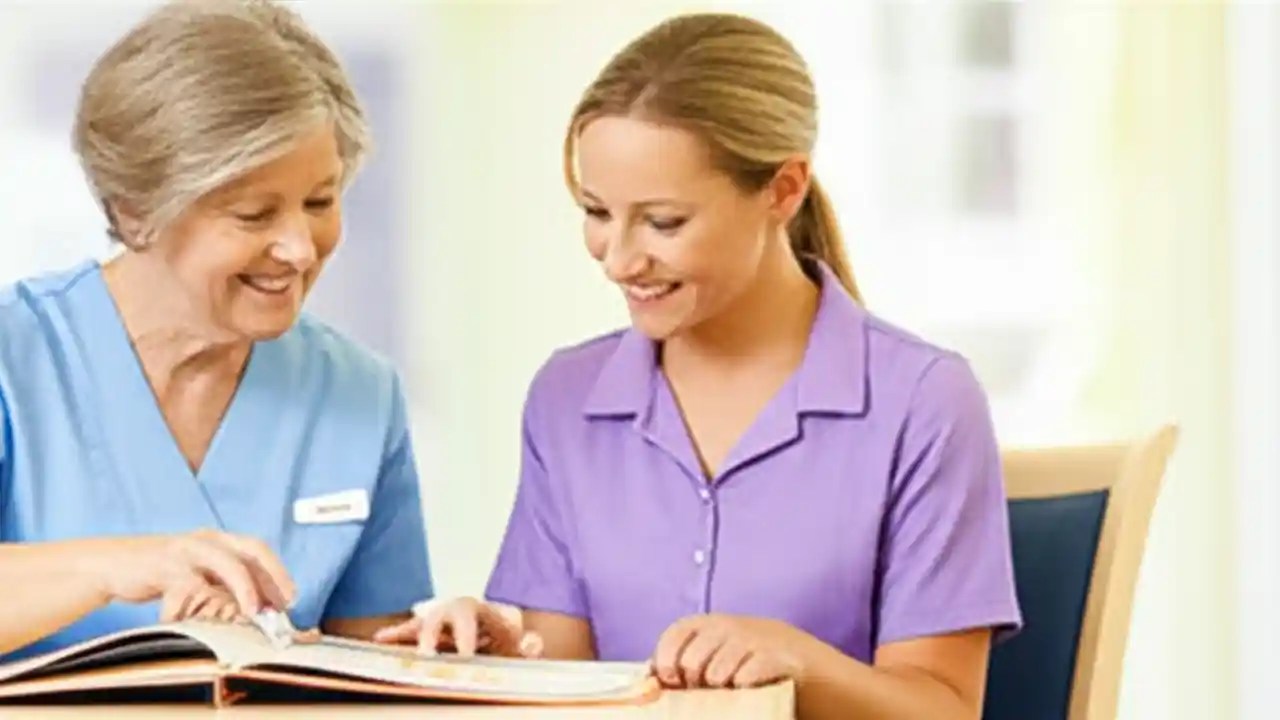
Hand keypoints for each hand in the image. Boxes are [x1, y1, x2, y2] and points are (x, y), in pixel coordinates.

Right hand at [95, 530, 294, 616]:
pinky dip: (202, 602)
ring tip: (254, 610)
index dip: (278, 573)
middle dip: (273, 575)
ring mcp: (188, 549)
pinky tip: (210, 618)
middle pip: (252, 549)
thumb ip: (224, 589)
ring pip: (228, 562)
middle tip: (286, 601)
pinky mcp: (167, 565)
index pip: (259, 552)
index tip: (291, 598)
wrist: (113, 566)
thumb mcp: (198, 579)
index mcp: (220, 541)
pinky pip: (191, 583)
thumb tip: (258, 612)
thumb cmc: (161, 575)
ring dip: (245, 586)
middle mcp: (208, 539)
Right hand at [372, 597, 542, 657]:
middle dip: (432, 633)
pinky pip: (410, 630)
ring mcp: (442, 620)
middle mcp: (458, 610)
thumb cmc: (508, 640)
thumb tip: (534, 642)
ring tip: (387, 642)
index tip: (464, 657)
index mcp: (482, 609)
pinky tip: (379, 640)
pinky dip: (395, 635)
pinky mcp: (429, 632)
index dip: (465, 636)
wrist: (501, 632)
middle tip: (427, 655)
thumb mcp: (520, 643)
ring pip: (422, 621)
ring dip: (406, 632)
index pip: (469, 615)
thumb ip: (528, 646)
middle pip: (441, 614)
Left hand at [651, 614, 807, 688]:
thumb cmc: (760, 667)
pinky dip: (744, 687)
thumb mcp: (721, 658)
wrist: (818, 671)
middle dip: (693, 682)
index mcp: (714, 624)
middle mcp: (733, 627)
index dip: (665, 659)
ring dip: (721, 689)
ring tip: (733, 690)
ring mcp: (758, 640)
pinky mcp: (781, 658)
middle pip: (692, 659)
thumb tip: (646, 680)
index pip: (676, 634)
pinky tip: (751, 689)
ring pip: (717, 672)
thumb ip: (687, 663)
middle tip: (708, 690)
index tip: (671, 682)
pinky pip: (747, 677)